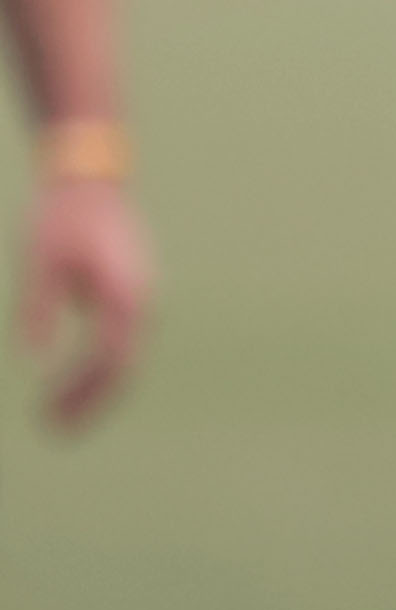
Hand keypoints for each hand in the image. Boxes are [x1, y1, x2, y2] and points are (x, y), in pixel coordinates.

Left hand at [18, 175, 151, 428]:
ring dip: (95, 387)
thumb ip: (38, 309)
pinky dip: (99, 366)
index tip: (48, 417)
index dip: (80, 393)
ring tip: (57, 413)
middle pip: (123, 365)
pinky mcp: (133, 292)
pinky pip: (122, 340)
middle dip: (90, 402)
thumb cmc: (62, 217)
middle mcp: (143, 299)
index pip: (109, 359)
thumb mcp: (39, 263)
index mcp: (125, 294)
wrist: (91, 177)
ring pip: (124, 355)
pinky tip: (73, 380)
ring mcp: (142, 296)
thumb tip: (36, 358)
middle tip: (54, 432)